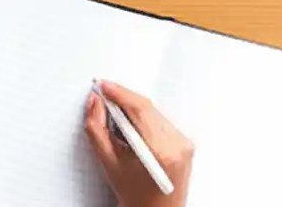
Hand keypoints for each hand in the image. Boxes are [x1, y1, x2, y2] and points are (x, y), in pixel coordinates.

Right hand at [84, 81, 193, 206]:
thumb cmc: (135, 195)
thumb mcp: (109, 163)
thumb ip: (96, 129)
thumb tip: (95, 103)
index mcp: (161, 151)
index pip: (139, 109)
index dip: (119, 93)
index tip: (104, 86)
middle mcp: (178, 145)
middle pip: (147, 108)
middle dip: (123, 99)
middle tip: (104, 97)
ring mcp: (185, 143)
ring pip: (154, 112)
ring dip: (133, 109)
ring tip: (115, 116)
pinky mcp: (186, 143)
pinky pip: (161, 121)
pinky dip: (144, 119)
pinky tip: (132, 127)